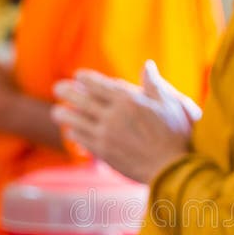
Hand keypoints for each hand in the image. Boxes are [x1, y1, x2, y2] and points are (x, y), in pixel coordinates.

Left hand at [51, 69, 192, 183]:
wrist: (173, 169)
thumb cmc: (176, 135)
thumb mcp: (169, 104)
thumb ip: (153, 84)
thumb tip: (147, 65)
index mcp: (128, 100)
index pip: (98, 84)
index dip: (85, 78)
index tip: (78, 76)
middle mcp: (113, 115)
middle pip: (81, 99)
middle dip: (66, 92)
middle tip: (57, 88)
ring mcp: (106, 135)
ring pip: (76, 120)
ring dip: (63, 115)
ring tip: (57, 112)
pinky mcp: (104, 153)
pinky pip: (82, 140)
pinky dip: (74, 134)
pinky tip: (71, 133)